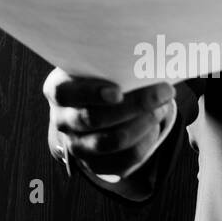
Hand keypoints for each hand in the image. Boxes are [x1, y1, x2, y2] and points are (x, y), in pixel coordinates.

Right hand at [43, 69, 175, 177]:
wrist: (96, 109)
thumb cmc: (102, 79)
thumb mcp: (100, 67)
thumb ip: (115, 62)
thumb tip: (150, 55)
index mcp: (58, 90)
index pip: (65, 93)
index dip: (91, 93)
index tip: (118, 91)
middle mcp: (62, 120)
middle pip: (94, 119)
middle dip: (134, 105)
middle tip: (163, 91)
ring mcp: (78, 146)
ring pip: (112, 141)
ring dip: (143, 123)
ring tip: (162, 106)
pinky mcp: (97, 164)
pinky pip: (125, 159)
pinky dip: (146, 141)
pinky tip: (155, 124)